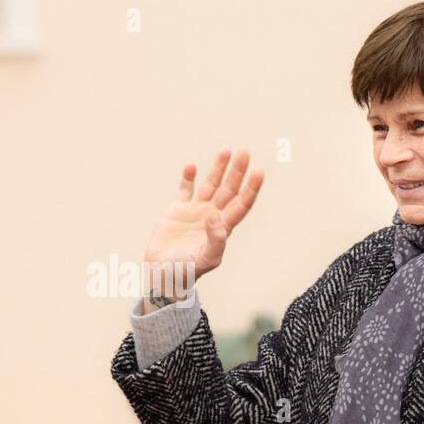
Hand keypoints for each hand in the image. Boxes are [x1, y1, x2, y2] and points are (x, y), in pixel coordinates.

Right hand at [142, 148, 263, 305]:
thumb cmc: (188, 270)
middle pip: (229, 189)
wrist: (164, 273)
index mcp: (223, 228)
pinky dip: (188, 178)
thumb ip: (216, 238)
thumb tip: (217, 216)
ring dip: (218, 168)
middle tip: (245, 151)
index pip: (241, 204)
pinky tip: (192, 166)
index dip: (251, 188)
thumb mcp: (206, 257)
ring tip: (226, 150)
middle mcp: (212, 216)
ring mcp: (195, 211)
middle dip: (237, 171)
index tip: (259, 172)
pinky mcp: (177, 210)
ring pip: (210, 185)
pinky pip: (185, 189)